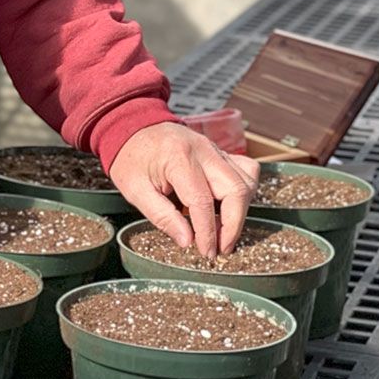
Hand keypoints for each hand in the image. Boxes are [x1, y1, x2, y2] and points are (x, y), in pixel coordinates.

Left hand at [108, 121, 259, 257]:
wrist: (133, 127)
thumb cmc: (132, 158)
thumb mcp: (135, 190)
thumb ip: (162, 216)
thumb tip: (187, 241)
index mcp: (178, 157)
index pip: (202, 200)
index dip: (207, 232)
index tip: (207, 252)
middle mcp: (202, 150)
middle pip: (235, 189)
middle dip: (233, 225)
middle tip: (221, 247)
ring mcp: (214, 148)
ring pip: (246, 180)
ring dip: (240, 210)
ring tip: (222, 230)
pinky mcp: (220, 151)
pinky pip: (246, 170)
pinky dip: (243, 191)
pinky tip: (227, 206)